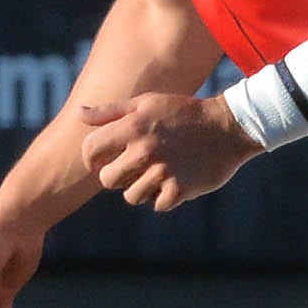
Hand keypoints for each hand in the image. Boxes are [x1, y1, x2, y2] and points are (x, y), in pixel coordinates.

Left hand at [78, 92, 259, 210]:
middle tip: (135, 168)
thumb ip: (111, 111)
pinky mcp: (179, 190)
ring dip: (141, 189)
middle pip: (108, 180)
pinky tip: (174, 181)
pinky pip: (156, 205)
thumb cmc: (183, 112)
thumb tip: (79, 114)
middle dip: (117, 177)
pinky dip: (164, 197)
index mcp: (132, 126)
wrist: (228, 127)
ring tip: (158, 174)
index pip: (90, 150)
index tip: (101, 162)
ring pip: (131, 196)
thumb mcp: (147, 103)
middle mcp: (144, 150)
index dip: (91, 159)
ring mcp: (162, 171)